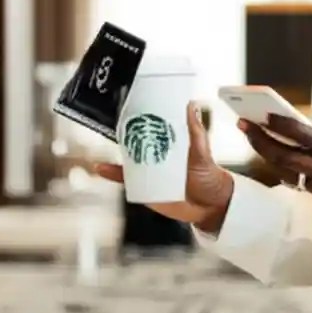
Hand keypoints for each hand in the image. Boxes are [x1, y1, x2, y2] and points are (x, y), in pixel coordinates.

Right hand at [93, 101, 233, 233]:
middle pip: (138, 142)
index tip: (133, 107)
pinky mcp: (144, 187)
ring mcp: (151, 171)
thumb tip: (191, 106)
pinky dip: (112, 174)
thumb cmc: (209, 175)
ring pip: (129, 160)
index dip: (144, 118)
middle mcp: (159, 156)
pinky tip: (102, 168)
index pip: (155, 127)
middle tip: (116, 124)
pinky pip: (124, 180)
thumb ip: (196, 131)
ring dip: (116, 153)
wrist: (210, 206)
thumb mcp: (202, 150)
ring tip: (106, 143)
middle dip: (126, 134)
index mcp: (172, 143)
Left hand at [240, 115, 311, 211]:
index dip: (281, 126)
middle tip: (245, 126)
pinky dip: (289, 169)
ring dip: (270, 157)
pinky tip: (279, 157)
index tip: (263, 115)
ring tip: (256, 139)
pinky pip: (303, 183)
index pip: (305, 137)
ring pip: (290, 174)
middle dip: (262, 142)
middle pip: (287, 159)